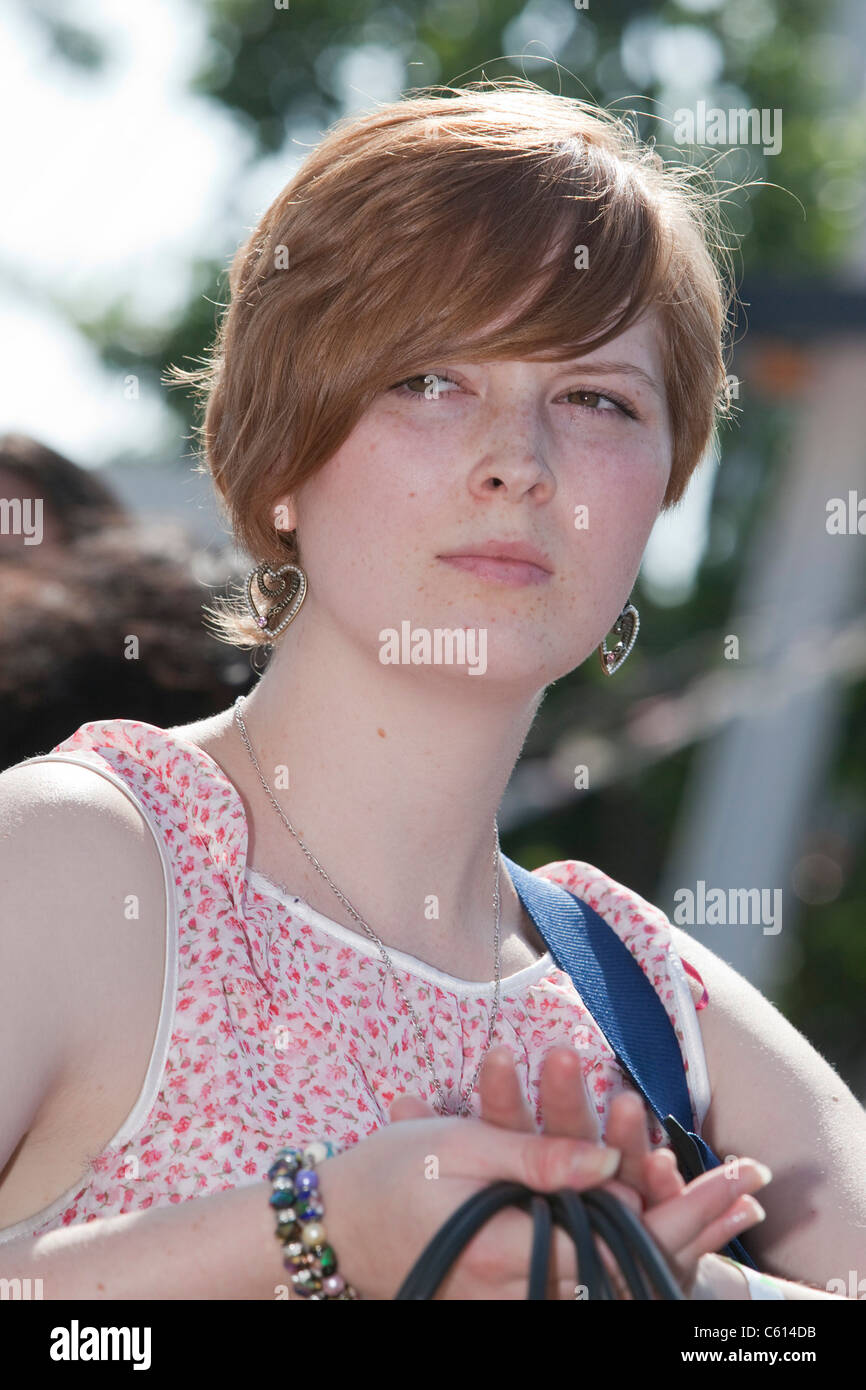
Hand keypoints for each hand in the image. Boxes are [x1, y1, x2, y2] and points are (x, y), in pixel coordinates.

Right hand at [390, 1044, 770, 1297]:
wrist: (332, 1226)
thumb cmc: (388, 1177)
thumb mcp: (458, 1148)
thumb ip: (536, 1156)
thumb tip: (608, 1157)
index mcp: (510, 1252)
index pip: (617, 1240)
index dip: (680, 1214)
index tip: (735, 1186)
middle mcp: (519, 1291)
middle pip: (627, 1268)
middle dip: (691, 1226)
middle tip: (749, 1195)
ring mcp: (513, 1301)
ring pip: (609, 1276)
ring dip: (666, 1236)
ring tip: (724, 1205)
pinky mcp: (508, 1296)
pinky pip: (579, 1277)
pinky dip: (622, 1246)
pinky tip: (650, 1209)